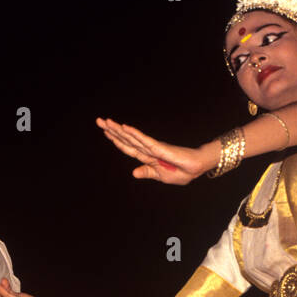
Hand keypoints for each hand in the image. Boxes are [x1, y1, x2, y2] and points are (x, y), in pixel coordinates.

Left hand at [96, 118, 212, 184]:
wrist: (197, 168)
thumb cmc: (182, 171)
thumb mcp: (161, 176)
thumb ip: (147, 172)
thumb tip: (133, 172)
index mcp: (147, 157)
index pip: (128, 147)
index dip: (116, 139)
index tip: (106, 131)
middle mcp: (148, 150)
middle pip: (127, 139)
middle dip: (112, 130)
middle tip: (99, 121)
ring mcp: (153, 147)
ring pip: (132, 138)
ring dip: (119, 130)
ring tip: (107, 122)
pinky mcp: (160, 148)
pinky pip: (144, 141)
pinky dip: (135, 134)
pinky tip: (126, 128)